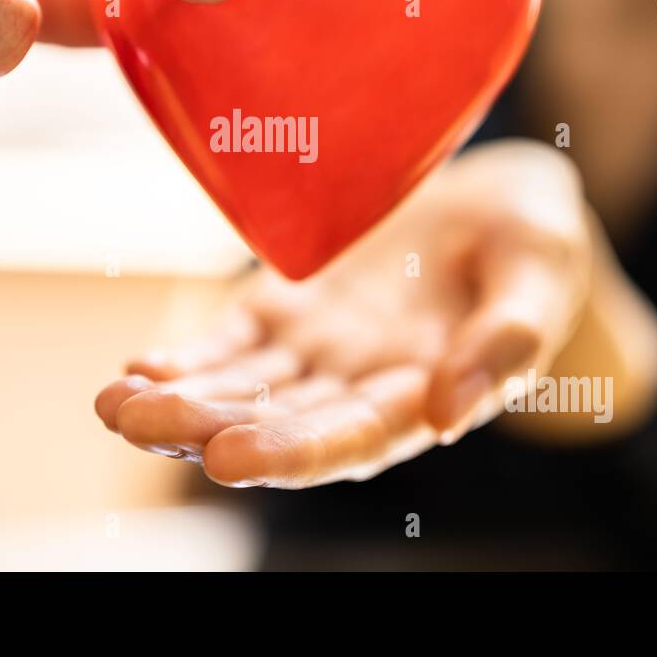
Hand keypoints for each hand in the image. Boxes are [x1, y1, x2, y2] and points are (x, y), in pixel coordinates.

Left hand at [96, 140, 656, 487]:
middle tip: (137, 421)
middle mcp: (360, 386)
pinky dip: (189, 356)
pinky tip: (139, 368)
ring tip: (114, 404)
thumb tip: (449, 415)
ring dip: (178, 399)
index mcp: (425, 393)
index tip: (227, 455)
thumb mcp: (542, 275)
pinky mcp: (289, 307)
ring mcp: (318, 350)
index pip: (352, 437)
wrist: (496, 201)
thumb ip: (508, 340)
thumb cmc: (533, 240)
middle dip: (206, 426)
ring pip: (241, 388)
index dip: (291, 450)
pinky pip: (231, 340)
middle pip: (278, 421)